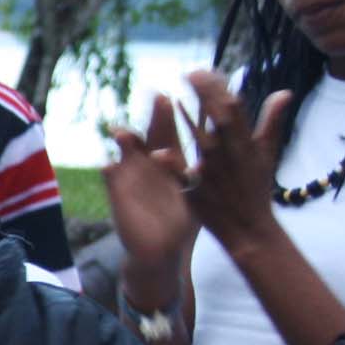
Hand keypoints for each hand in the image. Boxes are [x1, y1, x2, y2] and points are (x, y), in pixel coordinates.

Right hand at [104, 95, 198, 299]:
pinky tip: (108, 165)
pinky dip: (108, 171)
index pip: (170, 130)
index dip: (175, 113)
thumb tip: (237, 144)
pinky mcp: (118, 193)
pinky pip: (111, 179)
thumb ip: (213, 168)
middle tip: (161, 97)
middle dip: (155, 117)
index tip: (183, 95)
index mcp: (169, 161)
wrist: (162, 248)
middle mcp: (148, 163)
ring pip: (127, 151)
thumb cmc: (183, 219)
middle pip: (151, 133)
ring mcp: (131, 176)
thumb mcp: (200, 192)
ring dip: (126, 139)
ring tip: (126, 131)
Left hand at [175, 70, 298, 248]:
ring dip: (187, 120)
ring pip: (201, 142)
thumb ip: (272, 121)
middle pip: (220, 118)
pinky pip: (183, 177)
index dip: (218, 87)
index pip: (234, 107)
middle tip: (190, 73)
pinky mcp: (197, 191)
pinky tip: (158, 152)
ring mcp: (215, 172)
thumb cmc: (256, 189)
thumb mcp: (268, 154)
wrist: (250, 230)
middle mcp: (231, 154)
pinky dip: (172, 165)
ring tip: (172, 98)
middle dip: (206, 94)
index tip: (203, 70)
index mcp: (246, 143)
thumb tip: (285, 92)